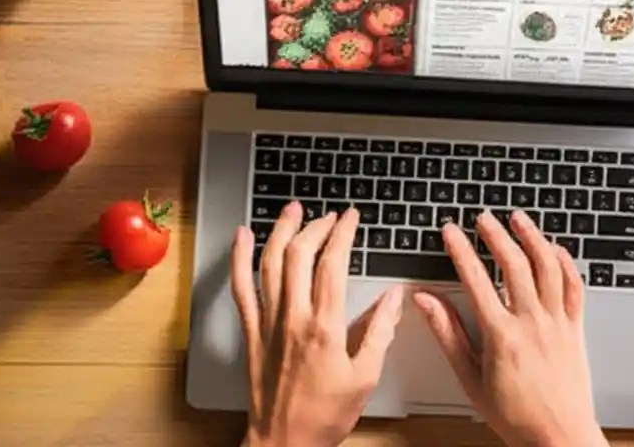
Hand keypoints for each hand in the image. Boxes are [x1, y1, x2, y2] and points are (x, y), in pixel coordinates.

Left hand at [231, 202, 403, 446]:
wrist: (284, 443)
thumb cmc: (324, 416)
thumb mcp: (365, 377)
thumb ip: (380, 332)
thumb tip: (395, 298)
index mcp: (324, 327)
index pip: (333, 265)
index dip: (342, 234)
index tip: (350, 218)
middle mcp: (293, 319)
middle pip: (300, 255)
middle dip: (315, 226)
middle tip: (328, 216)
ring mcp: (268, 323)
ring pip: (269, 263)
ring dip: (281, 231)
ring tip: (293, 210)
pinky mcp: (251, 332)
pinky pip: (240, 288)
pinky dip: (239, 258)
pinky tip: (241, 238)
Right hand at [413, 210, 608, 446]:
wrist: (559, 437)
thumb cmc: (515, 416)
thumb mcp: (470, 379)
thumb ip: (449, 336)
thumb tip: (427, 305)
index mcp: (501, 336)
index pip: (475, 280)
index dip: (460, 250)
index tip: (451, 232)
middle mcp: (532, 323)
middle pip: (514, 265)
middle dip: (496, 235)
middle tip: (483, 218)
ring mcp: (557, 323)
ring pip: (548, 267)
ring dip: (532, 238)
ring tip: (518, 219)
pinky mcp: (575, 329)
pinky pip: (574, 287)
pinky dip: (565, 263)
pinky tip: (555, 249)